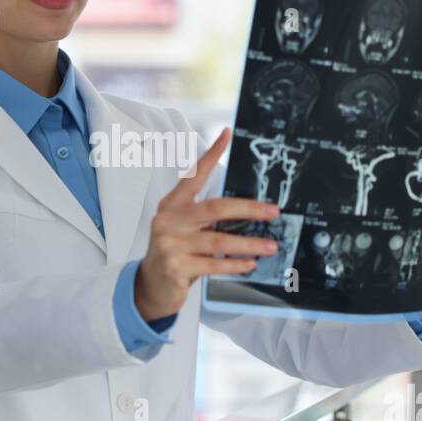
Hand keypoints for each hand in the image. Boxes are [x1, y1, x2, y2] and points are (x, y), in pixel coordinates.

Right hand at [135, 127, 279, 320]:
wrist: (150, 285)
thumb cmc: (174, 252)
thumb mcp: (183, 228)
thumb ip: (205, 217)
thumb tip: (245, 210)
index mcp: (172, 205)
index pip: (193, 175)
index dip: (210, 154)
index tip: (226, 136)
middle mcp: (168, 221)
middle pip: (214, 209)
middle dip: (248, 209)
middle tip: (271, 211)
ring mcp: (170, 244)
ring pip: (218, 241)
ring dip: (248, 244)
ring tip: (269, 246)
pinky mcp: (175, 267)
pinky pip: (213, 265)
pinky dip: (234, 264)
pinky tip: (249, 263)